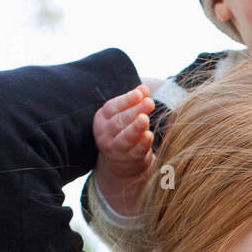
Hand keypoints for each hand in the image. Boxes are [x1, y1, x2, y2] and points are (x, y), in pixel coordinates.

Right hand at [93, 85, 156, 212]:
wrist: (121, 163)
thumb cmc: (124, 131)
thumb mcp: (125, 115)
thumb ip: (135, 101)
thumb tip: (144, 88)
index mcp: (102, 119)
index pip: (112, 107)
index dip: (126, 100)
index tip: (139, 93)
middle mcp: (105, 135)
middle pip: (119, 121)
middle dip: (134, 111)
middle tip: (149, 103)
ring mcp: (115, 149)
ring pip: (125, 138)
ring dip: (136, 128)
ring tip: (145, 119)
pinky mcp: (128, 160)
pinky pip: (135, 152)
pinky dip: (142, 144)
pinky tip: (149, 136)